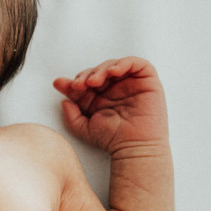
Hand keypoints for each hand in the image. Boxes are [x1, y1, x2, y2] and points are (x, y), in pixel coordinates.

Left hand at [52, 57, 167, 153]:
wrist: (133, 147)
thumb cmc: (110, 139)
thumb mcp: (82, 126)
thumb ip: (70, 113)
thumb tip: (62, 98)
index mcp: (100, 97)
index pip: (85, 81)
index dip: (74, 80)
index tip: (62, 85)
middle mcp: (115, 89)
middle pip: (99, 71)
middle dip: (86, 74)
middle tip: (79, 85)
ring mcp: (131, 84)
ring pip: (115, 65)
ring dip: (102, 69)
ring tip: (93, 81)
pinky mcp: (148, 81)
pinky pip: (138, 64)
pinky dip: (124, 63)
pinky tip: (113, 72)